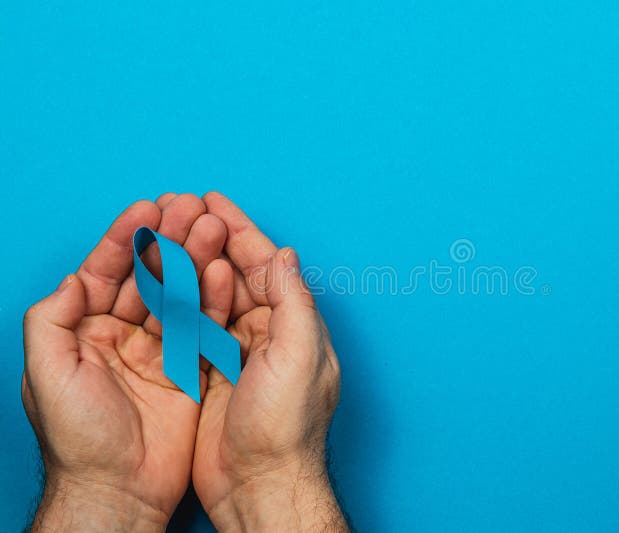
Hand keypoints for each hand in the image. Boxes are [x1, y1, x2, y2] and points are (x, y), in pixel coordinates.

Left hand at [22, 194, 226, 531]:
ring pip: (177, 295)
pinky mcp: (187, 370)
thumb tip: (72, 277)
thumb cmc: (77, 439)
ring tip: (211, 227)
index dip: (123, 239)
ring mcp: (157, 352)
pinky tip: (223, 271)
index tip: (146, 208)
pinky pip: (201, 326)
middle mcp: (121, 336)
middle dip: (166, 240)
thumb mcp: (46, 374)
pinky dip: (212, 299)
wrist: (119, 490)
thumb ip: (51, 320)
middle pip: (146, 277)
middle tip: (188, 208)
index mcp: (84, 333)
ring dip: (193, 260)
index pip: (104, 273)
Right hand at [191, 192, 346, 531]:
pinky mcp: (213, 371)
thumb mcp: (298, 357)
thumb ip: (294, 302)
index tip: (214, 201)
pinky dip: (179, 299)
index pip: (266, 264)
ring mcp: (239, 352)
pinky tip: (162, 279)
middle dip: (211, 238)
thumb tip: (287, 254)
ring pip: (213, 294)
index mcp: (295, 324)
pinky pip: (194, 324)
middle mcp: (269, 333)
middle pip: (237, 272)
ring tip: (167, 232)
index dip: (240, 229)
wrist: (258, 484)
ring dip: (191, 263)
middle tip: (182, 207)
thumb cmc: (285, 427)